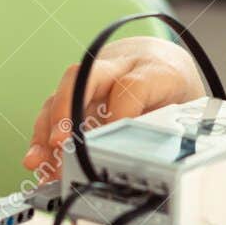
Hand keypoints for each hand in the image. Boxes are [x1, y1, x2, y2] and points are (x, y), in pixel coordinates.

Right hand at [23, 37, 206, 177]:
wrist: (163, 62)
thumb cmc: (174, 89)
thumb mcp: (187, 109)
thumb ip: (169, 129)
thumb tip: (150, 162)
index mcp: (155, 70)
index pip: (133, 85)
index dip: (121, 112)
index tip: (114, 136)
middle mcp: (118, 68)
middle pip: (85, 77)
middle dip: (68, 110)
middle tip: (61, 142)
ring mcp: (93, 80)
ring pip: (62, 95)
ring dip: (47, 130)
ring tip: (41, 160)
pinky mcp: (76, 94)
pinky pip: (53, 112)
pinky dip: (42, 139)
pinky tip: (39, 161)